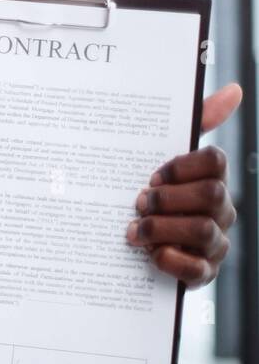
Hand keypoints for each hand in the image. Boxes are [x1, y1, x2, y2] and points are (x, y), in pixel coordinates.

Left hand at [128, 83, 241, 288]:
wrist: (131, 246)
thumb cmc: (152, 196)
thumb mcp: (159, 158)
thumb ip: (195, 124)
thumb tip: (234, 90)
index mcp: (211, 179)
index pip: (215, 161)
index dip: (182, 166)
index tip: (151, 175)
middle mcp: (220, 210)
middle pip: (211, 194)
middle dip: (168, 198)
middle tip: (137, 203)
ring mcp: (214, 243)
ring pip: (202, 229)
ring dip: (162, 228)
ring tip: (134, 230)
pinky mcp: (202, 273)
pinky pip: (197, 270)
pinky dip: (171, 261)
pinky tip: (150, 256)